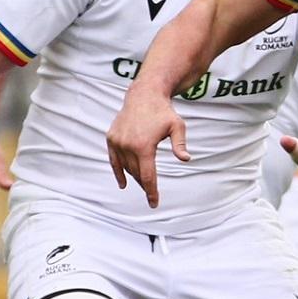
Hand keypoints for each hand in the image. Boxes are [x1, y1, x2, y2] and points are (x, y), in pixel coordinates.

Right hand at [106, 89, 188, 207]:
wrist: (144, 95)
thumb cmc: (164, 112)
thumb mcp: (177, 126)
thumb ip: (180, 145)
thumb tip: (186, 159)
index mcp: (144, 146)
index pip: (147, 176)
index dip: (151, 191)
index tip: (154, 203)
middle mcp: (127, 145)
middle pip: (136, 173)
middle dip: (144, 184)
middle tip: (151, 192)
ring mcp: (117, 142)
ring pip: (126, 168)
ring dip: (134, 177)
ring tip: (143, 183)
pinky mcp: (111, 138)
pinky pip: (114, 160)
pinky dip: (118, 172)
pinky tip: (123, 183)